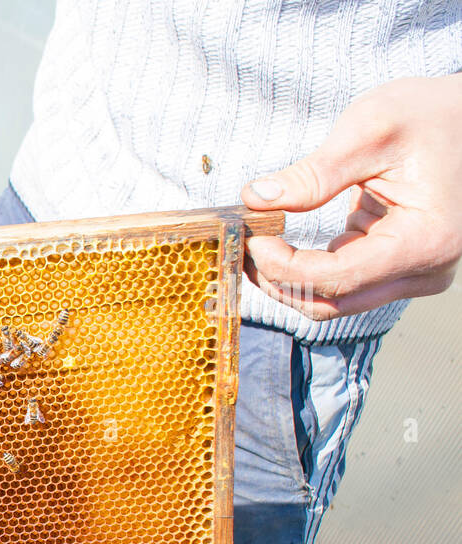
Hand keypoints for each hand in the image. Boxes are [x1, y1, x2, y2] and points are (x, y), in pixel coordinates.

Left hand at [240, 73, 461, 319]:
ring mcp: (413, 275)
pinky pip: (340, 285)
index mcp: (424, 240)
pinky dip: (304, 269)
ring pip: (331, 302)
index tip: (250, 237)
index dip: (282, 266)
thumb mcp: (371, 129)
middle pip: (330, 302)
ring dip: (286, 279)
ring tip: (255, 242)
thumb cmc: (428, 115)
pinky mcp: (396, 269)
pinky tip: (278, 241)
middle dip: (277, 279)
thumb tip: (255, 199)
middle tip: (241, 244)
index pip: (335, 278)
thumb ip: (313, 173)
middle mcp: (424, 271)